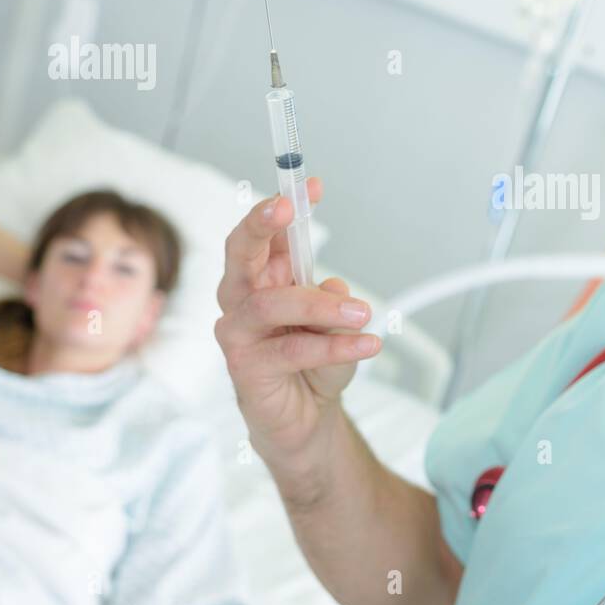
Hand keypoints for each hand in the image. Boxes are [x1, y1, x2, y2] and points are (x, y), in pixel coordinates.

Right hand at [214, 177, 380, 466]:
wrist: (306, 419)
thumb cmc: (314, 362)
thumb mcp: (335, 321)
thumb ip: (332, 298)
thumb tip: (334, 288)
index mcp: (264, 277)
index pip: (266, 234)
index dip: (284, 207)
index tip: (312, 185)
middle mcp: (243, 298)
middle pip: (238, 252)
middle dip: (259, 224)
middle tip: (286, 207)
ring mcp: (238, 333)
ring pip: (270, 304)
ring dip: (321, 305)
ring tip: (362, 312)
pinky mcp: (245, 368)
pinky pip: (291, 349)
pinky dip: (334, 345)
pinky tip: (366, 344)